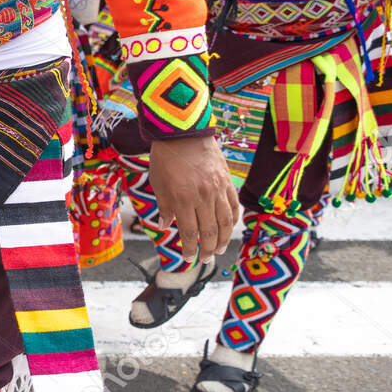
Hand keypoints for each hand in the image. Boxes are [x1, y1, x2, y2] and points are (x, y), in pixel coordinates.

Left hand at [146, 134, 238, 264]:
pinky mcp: (227, 180)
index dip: (190, 248)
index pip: (189, 232)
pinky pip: (234, 205)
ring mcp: (218, 189)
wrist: (184, 132)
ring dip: (223, 238)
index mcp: (183, 199)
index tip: (190, 258)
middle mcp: (203, 197)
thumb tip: (166, 227)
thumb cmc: (165, 157)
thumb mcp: (157, 183)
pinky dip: (233, 219)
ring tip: (219, 249)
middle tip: (206, 259)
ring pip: (226, 221)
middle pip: (209, 231)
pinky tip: (230, 228)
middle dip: (208, 248)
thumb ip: (164, 207)